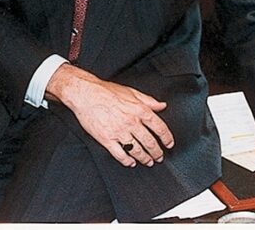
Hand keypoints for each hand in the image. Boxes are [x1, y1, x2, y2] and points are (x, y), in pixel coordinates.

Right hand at [46, 63, 174, 167]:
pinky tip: (130, 162)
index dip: (167, 138)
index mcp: (139, 110)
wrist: (85, 94)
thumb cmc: (106, 91)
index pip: (159, 127)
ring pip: (137, 150)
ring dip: (144, 158)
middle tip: (159, 157)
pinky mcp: (107, 139)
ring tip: (148, 162)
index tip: (169, 144)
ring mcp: (119, 132)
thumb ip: (148, 100)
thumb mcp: (131, 92)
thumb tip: (162, 106)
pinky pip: (120, 154)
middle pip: (150, 142)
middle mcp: (131, 122)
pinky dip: (127, 161)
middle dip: (157, 152)